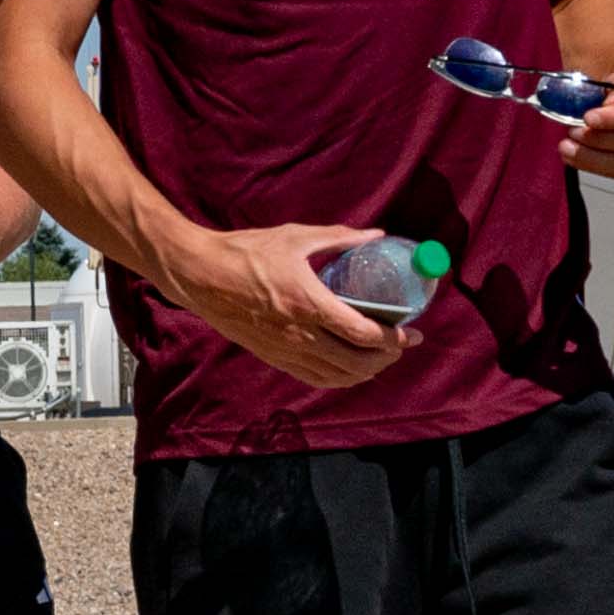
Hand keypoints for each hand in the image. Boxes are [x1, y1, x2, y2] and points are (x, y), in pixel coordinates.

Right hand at [166, 224, 411, 392]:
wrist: (201, 275)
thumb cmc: (247, 252)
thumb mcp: (296, 237)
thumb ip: (340, 238)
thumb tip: (377, 235)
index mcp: (309, 304)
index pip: (363, 333)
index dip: (394, 338)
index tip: (412, 332)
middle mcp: (300, 335)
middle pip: (356, 362)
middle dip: (387, 357)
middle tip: (403, 345)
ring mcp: (285, 350)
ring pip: (337, 376)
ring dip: (366, 372)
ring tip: (382, 359)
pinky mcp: (273, 357)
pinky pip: (314, 378)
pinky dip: (339, 379)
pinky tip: (350, 369)